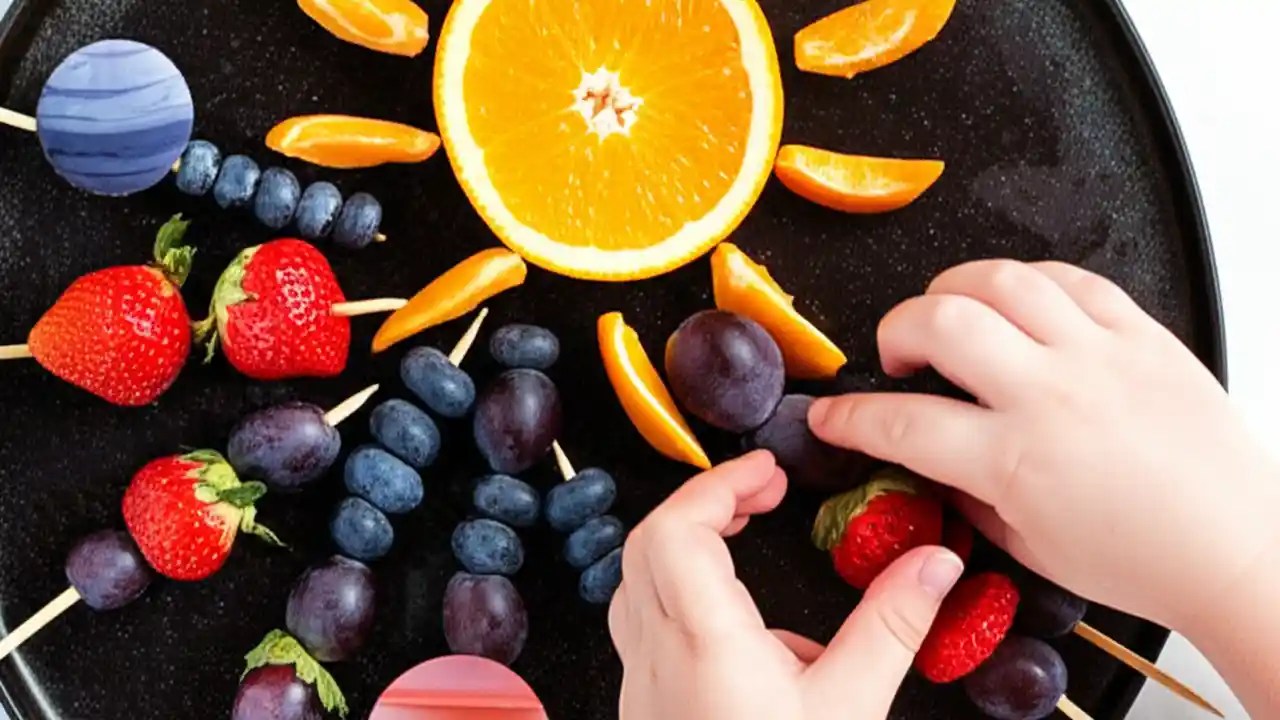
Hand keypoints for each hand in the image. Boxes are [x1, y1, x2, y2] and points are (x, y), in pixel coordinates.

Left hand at [610, 450, 964, 719]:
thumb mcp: (852, 708)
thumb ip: (890, 627)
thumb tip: (933, 564)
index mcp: (703, 645)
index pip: (678, 530)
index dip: (718, 484)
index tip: (767, 472)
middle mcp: (657, 658)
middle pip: (648, 545)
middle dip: (702, 503)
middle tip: (760, 495)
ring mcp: (642, 685)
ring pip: (636, 586)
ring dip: (683, 547)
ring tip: (743, 545)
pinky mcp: (647, 708)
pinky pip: (645, 628)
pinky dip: (682, 598)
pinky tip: (744, 633)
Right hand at [808, 259, 1279, 633]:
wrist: (1237, 548)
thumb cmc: (1140, 559)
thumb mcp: (1027, 545)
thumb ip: (964, 494)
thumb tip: (924, 458)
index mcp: (1015, 460)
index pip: (901, 422)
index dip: (847, 416)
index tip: (829, 413)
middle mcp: (1051, 395)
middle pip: (940, 322)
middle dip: (895, 330)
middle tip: (900, 356)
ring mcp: (1100, 356)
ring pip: (1002, 279)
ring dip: (955, 289)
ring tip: (952, 314)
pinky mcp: (1143, 334)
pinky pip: (1074, 277)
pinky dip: (1031, 282)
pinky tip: (1020, 305)